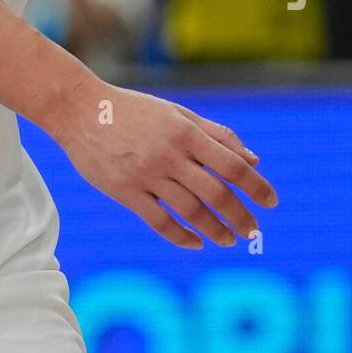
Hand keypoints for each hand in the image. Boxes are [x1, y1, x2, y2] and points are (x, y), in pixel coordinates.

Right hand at [49, 77, 277, 248]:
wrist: (80, 110)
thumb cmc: (133, 110)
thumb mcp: (176, 112)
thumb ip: (215, 134)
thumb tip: (252, 160)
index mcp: (184, 132)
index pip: (231, 165)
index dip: (256, 186)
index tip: (271, 202)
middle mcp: (168, 155)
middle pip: (216, 193)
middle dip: (240, 216)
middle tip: (253, 231)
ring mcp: (146, 175)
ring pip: (191, 212)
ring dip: (215, 230)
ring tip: (229, 240)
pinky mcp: (125, 191)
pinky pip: (160, 222)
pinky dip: (181, 236)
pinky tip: (196, 242)